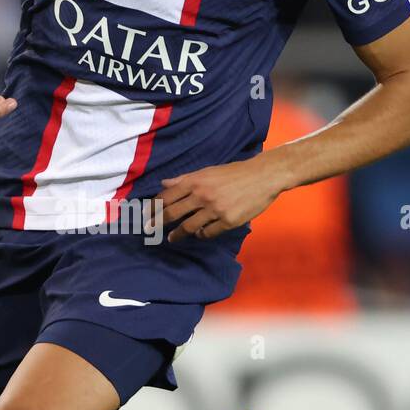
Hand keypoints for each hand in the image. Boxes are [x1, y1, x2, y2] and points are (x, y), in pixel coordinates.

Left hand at [160, 155, 283, 242]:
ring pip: (189, 227)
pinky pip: (208, 233)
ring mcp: (215, 210)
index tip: (146, 215)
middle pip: (172, 214)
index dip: (153, 207)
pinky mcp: (228, 221)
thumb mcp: (208, 171)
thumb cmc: (235, 172)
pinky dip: (201, 235)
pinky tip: (199, 234)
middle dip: (158, 223)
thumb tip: (164, 184)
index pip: (167, 197)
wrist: (263, 176)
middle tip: (150, 230)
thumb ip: (185, 180)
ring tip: (171, 238)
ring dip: (177, 234)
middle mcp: (202, 195)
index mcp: (196, 181)